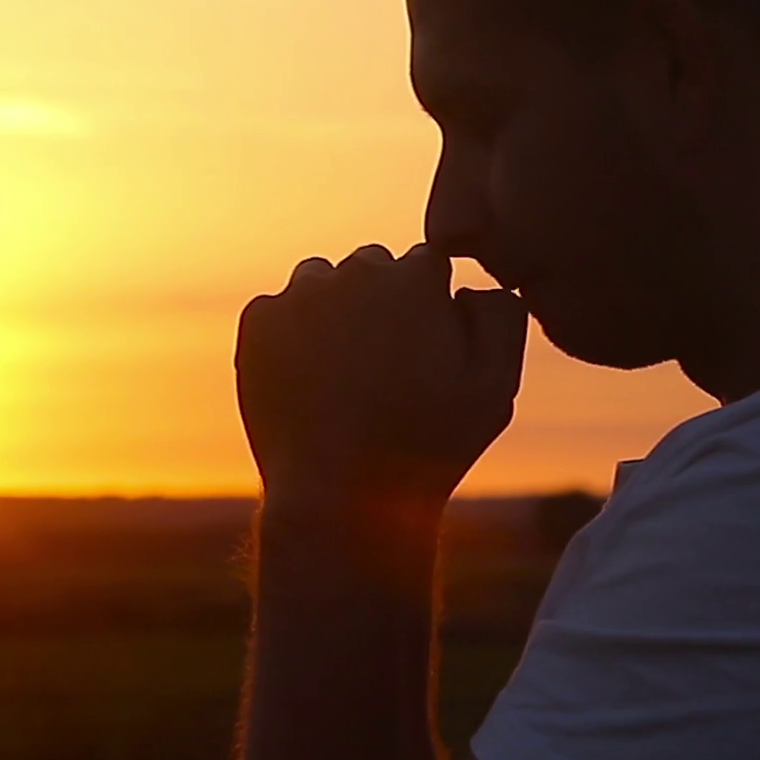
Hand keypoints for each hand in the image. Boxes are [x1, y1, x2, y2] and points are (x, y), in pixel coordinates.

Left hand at [235, 243, 528, 516]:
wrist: (339, 496)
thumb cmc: (426, 445)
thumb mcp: (496, 388)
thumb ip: (500, 316)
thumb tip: (472, 284)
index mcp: (416, 277)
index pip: (427, 264)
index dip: (429, 307)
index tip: (423, 350)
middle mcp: (356, 271)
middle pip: (373, 267)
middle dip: (381, 302)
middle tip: (383, 367)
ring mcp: (301, 295)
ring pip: (322, 282)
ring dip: (333, 311)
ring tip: (343, 375)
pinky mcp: (258, 322)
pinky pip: (278, 310)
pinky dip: (289, 336)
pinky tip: (306, 382)